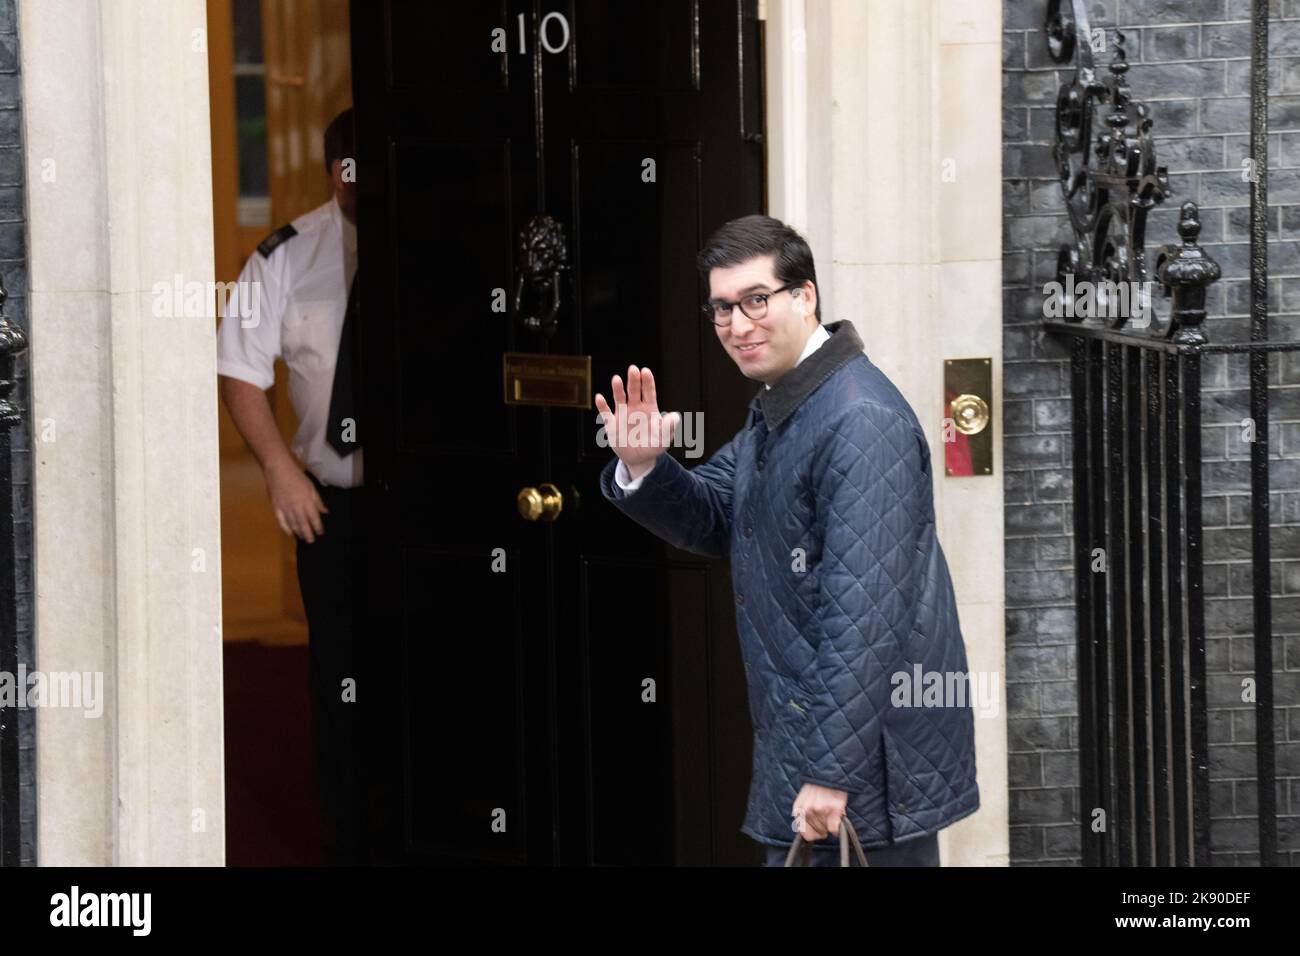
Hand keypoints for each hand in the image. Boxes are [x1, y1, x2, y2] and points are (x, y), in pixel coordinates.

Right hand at [265, 460, 328, 542]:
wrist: (279, 470)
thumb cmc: (297, 477)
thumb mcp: (311, 487)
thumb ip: (318, 501)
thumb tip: (325, 512)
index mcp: (307, 501)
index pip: (314, 518)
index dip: (318, 527)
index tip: (320, 533)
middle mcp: (297, 507)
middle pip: (304, 524)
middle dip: (308, 534)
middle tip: (311, 541)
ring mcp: (285, 508)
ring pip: (293, 525)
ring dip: (298, 533)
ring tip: (303, 538)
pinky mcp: (276, 508)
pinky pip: (281, 522)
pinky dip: (286, 529)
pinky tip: (290, 533)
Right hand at [594, 365, 680, 480]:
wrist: (638, 459)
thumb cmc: (653, 446)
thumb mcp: (663, 438)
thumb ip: (669, 427)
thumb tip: (676, 417)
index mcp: (649, 408)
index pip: (649, 391)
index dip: (647, 381)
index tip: (645, 371)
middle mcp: (635, 408)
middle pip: (634, 391)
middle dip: (633, 380)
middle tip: (633, 369)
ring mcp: (622, 414)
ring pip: (619, 398)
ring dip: (617, 389)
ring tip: (616, 379)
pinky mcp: (611, 424)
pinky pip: (605, 413)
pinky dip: (602, 405)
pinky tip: (599, 397)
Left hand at [792, 783, 847, 842]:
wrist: (829, 772)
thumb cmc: (818, 787)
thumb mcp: (804, 799)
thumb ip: (803, 815)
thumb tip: (807, 834)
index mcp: (798, 809)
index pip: (806, 835)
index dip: (814, 833)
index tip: (819, 828)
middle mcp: (807, 811)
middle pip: (818, 833)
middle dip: (824, 826)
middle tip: (826, 814)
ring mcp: (820, 810)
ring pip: (827, 830)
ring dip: (830, 823)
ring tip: (830, 810)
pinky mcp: (834, 810)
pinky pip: (835, 829)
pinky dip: (838, 826)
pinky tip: (837, 816)